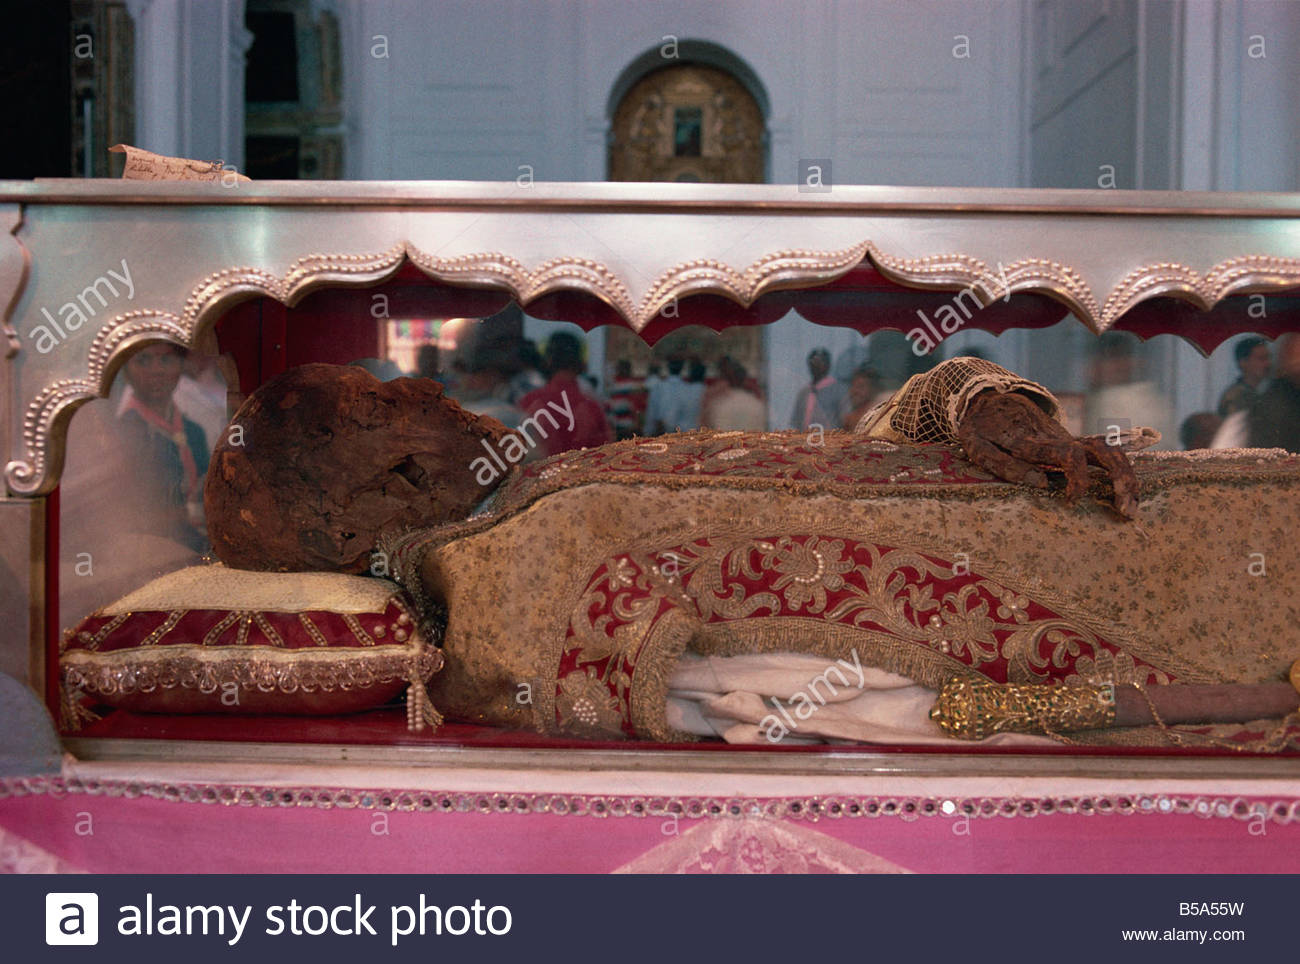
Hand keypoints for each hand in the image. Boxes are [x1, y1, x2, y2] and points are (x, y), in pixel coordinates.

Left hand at [956, 391, 1138, 518]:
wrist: (991, 398)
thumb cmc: (981, 427)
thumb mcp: (977, 446)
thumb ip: (1004, 465)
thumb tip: (1041, 485)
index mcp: (1035, 440)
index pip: (1068, 454)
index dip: (1077, 478)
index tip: (1072, 501)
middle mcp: (1059, 437)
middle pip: (1103, 449)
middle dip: (1121, 477)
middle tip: (1126, 512)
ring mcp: (1069, 438)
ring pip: (1109, 449)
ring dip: (1126, 476)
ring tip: (1131, 508)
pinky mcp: (1071, 442)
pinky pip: (1103, 453)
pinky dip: (1119, 473)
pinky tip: (1126, 494)